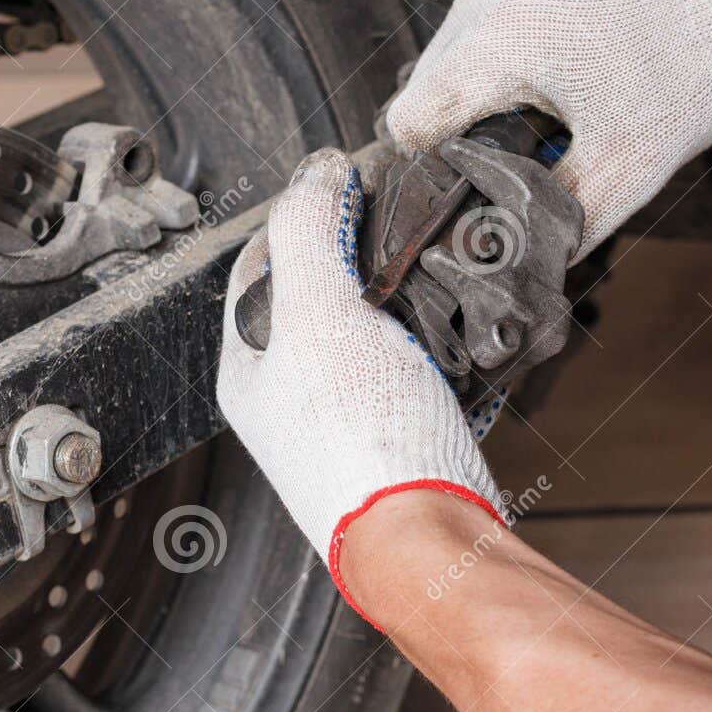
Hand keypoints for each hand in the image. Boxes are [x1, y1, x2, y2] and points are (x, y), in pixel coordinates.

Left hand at [217, 150, 502, 623]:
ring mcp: (346, 421)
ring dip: (406, 297)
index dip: (297, 212)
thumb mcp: (321, 313)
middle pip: (317, 297)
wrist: (432, 540)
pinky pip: (418, 371)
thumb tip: (313, 172)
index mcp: (249, 369)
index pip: (257, 263)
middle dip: (359, 255)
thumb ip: (309, 232)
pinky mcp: (401, 440)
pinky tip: (462, 328)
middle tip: (400, 221)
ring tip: (437, 267)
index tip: (344, 180)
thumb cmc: (364, 446)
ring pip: (373, 333)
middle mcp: (290, 398)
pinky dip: (440, 343)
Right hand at [387, 0, 711, 259]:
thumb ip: (562, 225)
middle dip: (459, 134)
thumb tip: (527, 264)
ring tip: (539, 117)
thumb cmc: (696, 59)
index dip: (431, 171)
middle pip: (424, 91)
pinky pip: (480, 21)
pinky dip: (501, 54)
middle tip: (517, 161)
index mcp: (496, 46)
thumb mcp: (627, 169)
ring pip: (449, 55)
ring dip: (478, 94)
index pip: (409, 126)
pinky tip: (550, 74)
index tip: (465, 191)